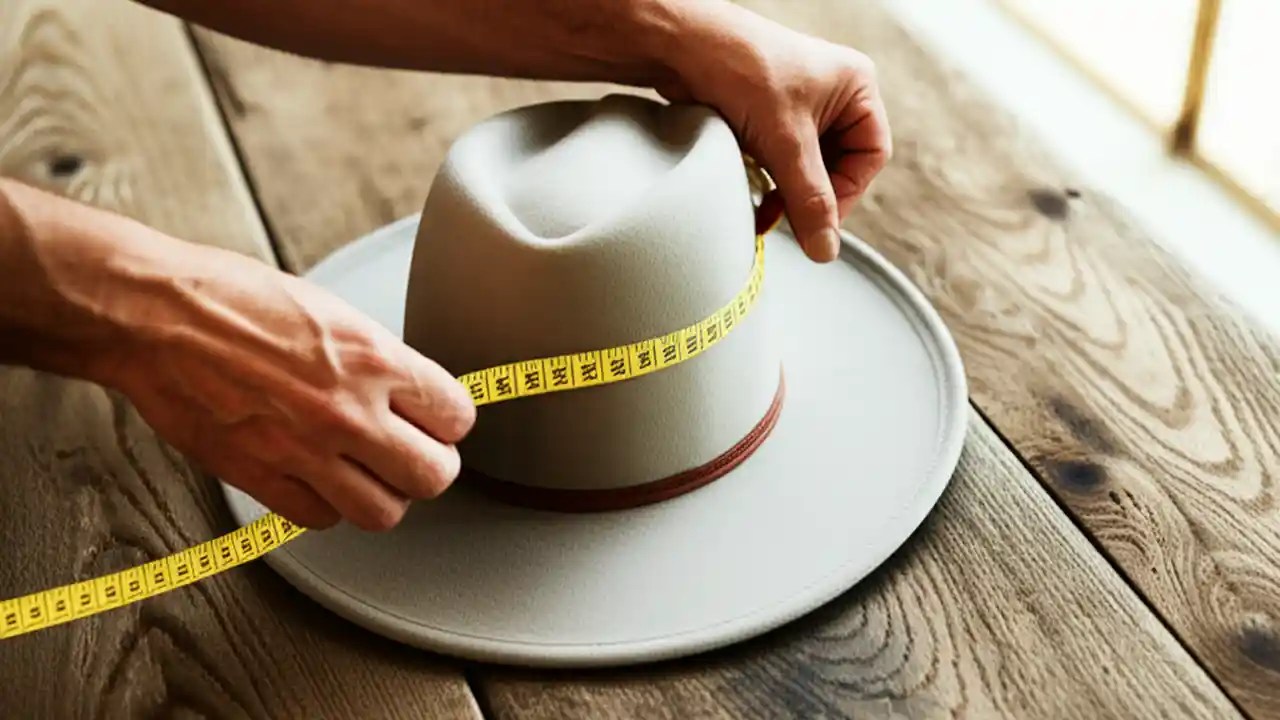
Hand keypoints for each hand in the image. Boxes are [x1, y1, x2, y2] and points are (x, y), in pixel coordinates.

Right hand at [105, 242, 476, 531]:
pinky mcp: (261, 477)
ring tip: (366, 472)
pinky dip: (326, 506)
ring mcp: (305, 450)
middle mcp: (348, 411)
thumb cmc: (235, 301)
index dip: (448, 421)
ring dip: (382, 494)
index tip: (435, 420)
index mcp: (374, 359)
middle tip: (411, 453)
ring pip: (384, 512)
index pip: (457, 416)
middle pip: (434, 476)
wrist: (157, 316)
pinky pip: (322, 519)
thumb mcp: (332, 313)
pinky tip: (318, 478)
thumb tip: (410, 395)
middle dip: (429, 466)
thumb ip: (378, 362)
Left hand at [657, 5, 891, 262]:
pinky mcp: (768, 119)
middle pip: (840, 166)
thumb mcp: (784, 142)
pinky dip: (772, 185)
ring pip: (808, 168)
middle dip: (814, 195)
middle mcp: (833, 95)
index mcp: (856, 86)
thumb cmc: (741, 70)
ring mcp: (800, 107)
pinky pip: (782, 163)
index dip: (847, 192)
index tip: (819, 221)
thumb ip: (809, 199)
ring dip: (790, 193)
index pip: (870, 156)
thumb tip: (825, 250)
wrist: (681, 46)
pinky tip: (756, 199)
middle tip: (791, 220)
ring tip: (768, 211)